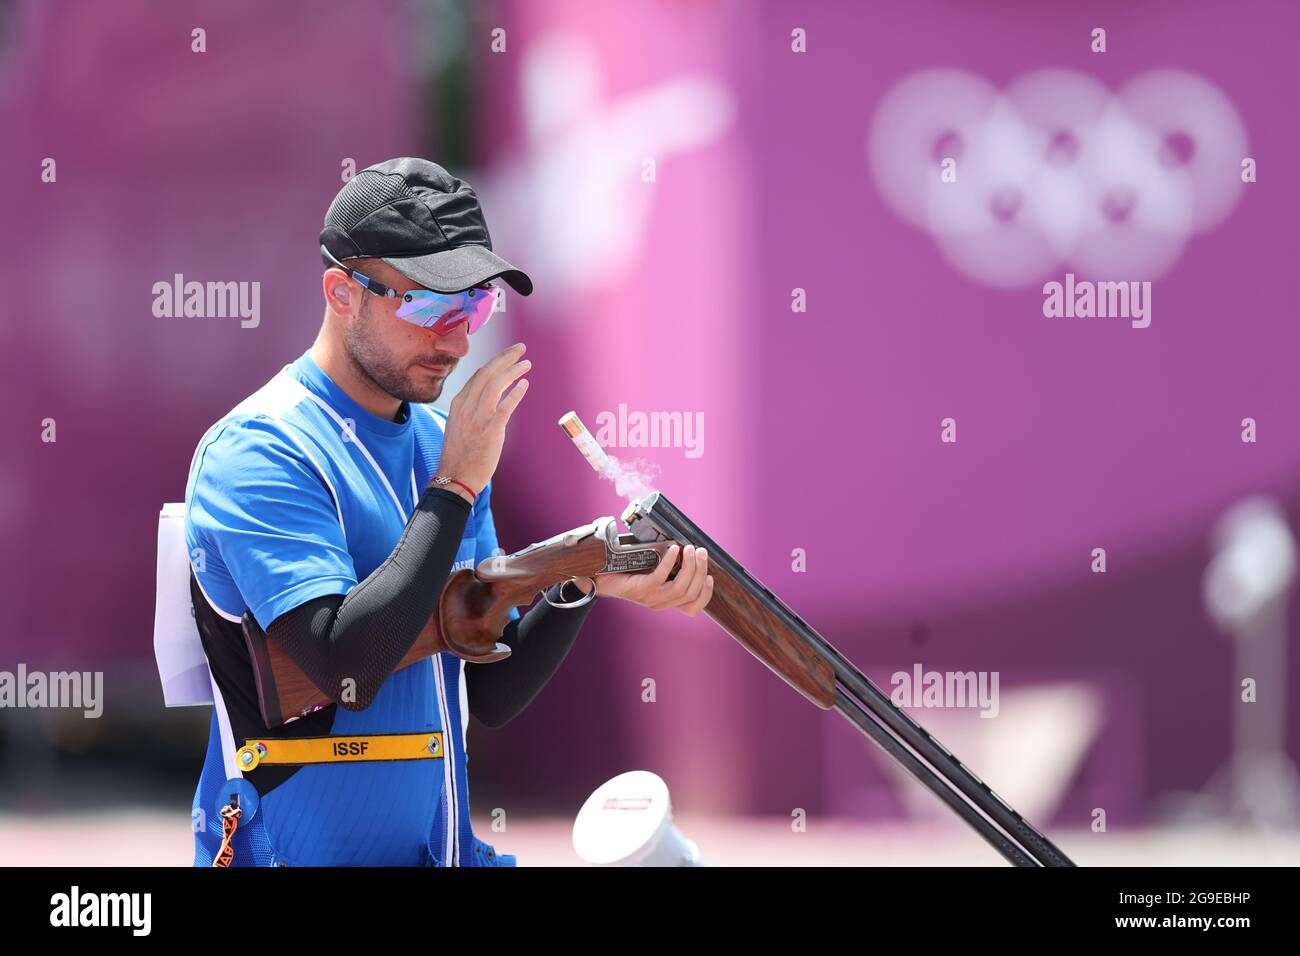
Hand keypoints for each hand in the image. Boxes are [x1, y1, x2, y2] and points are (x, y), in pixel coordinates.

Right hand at [435, 343, 530, 493]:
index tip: (507, 355)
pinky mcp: (490, 429)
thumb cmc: (459, 455)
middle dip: (505, 357)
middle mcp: (467, 406)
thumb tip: (487, 402)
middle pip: (488, 372)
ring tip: (526, 363)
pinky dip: (516, 392)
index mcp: (458, 403)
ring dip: (513, 370)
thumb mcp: (458, 426)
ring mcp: (478, 417)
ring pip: (496, 384)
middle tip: (520, 348)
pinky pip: (505, 405)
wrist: (455, 477)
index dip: (494, 362)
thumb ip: (471, 411)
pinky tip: (525, 384)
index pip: (478, 375)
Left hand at [572, 544, 713, 616]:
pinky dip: (671, 562)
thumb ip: (668, 569)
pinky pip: (662, 577)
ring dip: (689, 566)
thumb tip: (685, 549)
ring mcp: (651, 599)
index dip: (705, 594)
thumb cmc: (627, 573)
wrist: (600, 579)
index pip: (693, 608)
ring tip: (690, 549)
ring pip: (680, 588)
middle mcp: (661, 603)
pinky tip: (673, 550)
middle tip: (701, 551)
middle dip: (700, 570)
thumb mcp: (651, 574)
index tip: (710, 577)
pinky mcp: (642, 590)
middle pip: (690, 592)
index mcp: (666, 602)